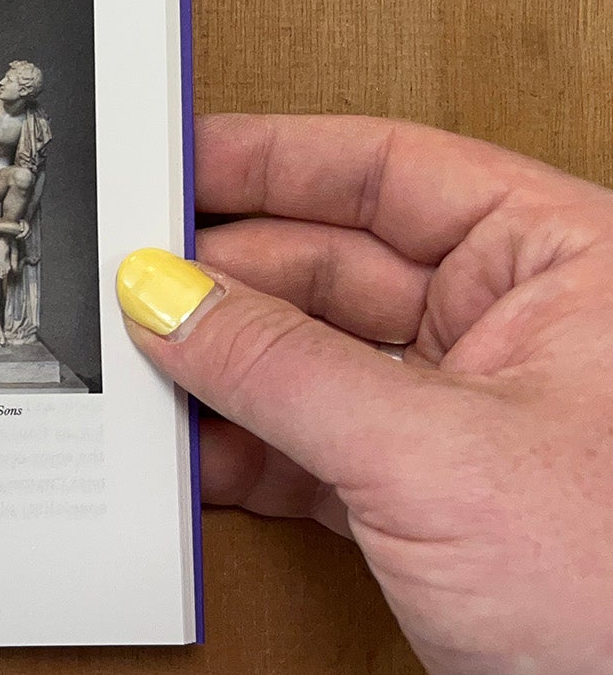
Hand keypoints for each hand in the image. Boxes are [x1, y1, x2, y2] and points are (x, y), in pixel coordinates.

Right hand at [115, 114, 612, 674]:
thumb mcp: (428, 456)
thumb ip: (279, 367)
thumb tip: (166, 294)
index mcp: (559, 270)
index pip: (389, 172)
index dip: (271, 160)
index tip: (164, 160)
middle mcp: (512, 335)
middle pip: (330, 267)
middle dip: (221, 279)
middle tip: (115, 281)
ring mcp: (464, 426)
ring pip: (307, 364)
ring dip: (219, 375)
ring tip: (129, 371)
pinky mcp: (427, 514)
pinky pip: (305, 452)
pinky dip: (240, 456)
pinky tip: (180, 459)